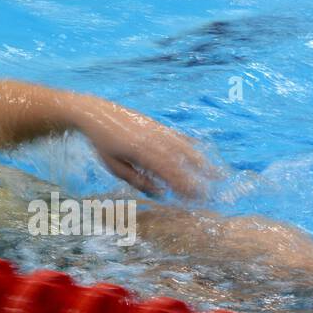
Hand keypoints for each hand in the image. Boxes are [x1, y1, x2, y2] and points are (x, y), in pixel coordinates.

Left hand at [72, 98, 218, 199]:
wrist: (96, 113)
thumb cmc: (102, 144)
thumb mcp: (114, 167)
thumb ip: (137, 180)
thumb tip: (160, 193)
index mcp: (141, 152)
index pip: (168, 172)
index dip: (183, 186)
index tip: (195, 199)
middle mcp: (153, 140)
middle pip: (181, 161)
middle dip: (197, 178)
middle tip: (210, 192)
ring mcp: (157, 130)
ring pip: (184, 147)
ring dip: (201, 161)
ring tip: (216, 173)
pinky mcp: (157, 124)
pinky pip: (177, 134)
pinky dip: (190, 143)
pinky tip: (200, 149)